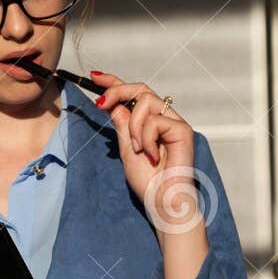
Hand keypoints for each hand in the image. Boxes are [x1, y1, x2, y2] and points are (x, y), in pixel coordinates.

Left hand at [91, 69, 196, 224]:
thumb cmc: (148, 182)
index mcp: (151, 123)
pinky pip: (156, 121)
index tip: (95, 76)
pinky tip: (152, 156)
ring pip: (146, 102)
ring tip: (138, 149)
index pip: (134, 95)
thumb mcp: (127, 149)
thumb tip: (114, 104)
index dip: (115, 83)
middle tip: (100, 103)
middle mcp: (165, 119)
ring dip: (133, 126)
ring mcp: (175, 123)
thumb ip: (122, 126)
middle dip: (117, 91)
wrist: (162, 202)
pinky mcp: (183, 130)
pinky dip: (146, 139)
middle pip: (141, 89)